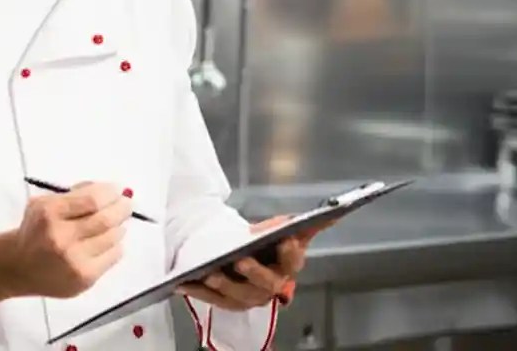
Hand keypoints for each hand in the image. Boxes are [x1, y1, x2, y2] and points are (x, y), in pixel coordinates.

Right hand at [0, 182, 130, 308]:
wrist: (18, 267)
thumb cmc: (36, 230)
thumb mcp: (44, 203)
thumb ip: (74, 195)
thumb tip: (110, 190)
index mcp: (49, 213)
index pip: (92, 200)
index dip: (110, 193)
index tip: (117, 190)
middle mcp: (61, 238)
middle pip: (106, 219)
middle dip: (122, 208)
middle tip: (126, 204)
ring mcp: (73, 261)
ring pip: (113, 238)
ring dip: (119, 226)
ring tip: (115, 223)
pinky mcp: (84, 278)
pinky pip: (113, 256)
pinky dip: (116, 245)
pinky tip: (107, 242)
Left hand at [177, 214, 332, 310]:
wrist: (243, 259)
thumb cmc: (265, 246)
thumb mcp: (281, 232)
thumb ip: (303, 225)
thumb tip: (331, 213)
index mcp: (286, 267)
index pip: (293, 262)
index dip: (292, 253)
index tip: (288, 240)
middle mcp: (270, 286)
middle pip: (265, 283)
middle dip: (254, 272)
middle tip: (241, 260)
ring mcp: (248, 297)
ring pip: (237, 295)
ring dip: (223, 285)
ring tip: (210, 272)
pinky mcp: (226, 302)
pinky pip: (211, 299)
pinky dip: (198, 290)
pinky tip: (184, 281)